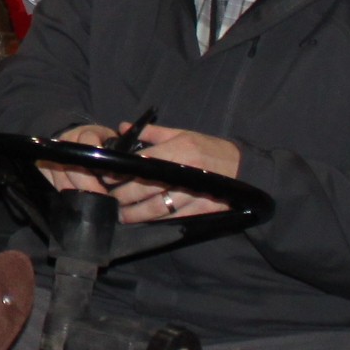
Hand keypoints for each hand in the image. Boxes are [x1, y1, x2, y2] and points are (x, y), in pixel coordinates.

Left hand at [44, 123, 238, 219]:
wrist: (244, 168)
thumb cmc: (210, 149)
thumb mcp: (184, 134)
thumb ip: (152, 133)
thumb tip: (123, 127)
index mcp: (179, 151)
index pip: (141, 164)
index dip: (120, 173)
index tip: (106, 177)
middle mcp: (184, 173)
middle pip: (145, 188)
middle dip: (122, 196)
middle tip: (108, 199)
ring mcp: (192, 194)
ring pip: (155, 208)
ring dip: (134, 214)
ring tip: (120, 215)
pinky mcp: (200, 210)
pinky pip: (171, 218)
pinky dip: (154, 221)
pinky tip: (141, 222)